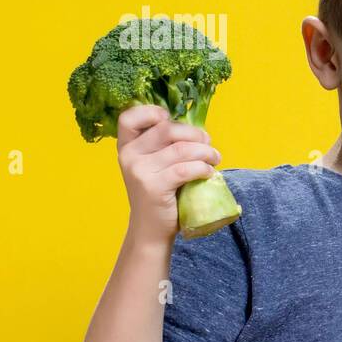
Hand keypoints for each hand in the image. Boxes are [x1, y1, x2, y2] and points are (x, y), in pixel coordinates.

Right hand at [116, 105, 222, 244]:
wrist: (150, 229)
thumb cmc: (159, 193)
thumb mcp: (155, 165)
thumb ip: (165, 146)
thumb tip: (199, 131)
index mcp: (126, 146)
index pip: (130, 116)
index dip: (154, 112)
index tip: (174, 120)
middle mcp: (129, 155)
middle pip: (167, 129)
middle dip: (196, 134)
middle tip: (208, 145)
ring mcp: (139, 171)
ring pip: (182, 149)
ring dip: (206, 152)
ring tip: (215, 159)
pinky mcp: (154, 187)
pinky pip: (186, 169)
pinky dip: (203, 168)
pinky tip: (209, 173)